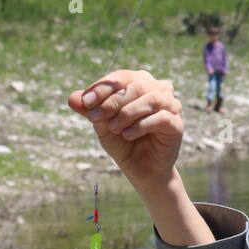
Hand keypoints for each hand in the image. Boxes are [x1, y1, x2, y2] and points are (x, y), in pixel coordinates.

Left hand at [68, 69, 182, 194]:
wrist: (140, 170)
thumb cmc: (122, 143)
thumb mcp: (101, 125)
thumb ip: (89, 110)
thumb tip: (71, 97)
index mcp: (139, 83)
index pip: (121, 77)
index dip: (102, 87)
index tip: (85, 101)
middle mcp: (158, 89)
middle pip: (136, 85)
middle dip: (112, 101)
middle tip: (95, 117)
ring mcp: (170, 106)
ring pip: (151, 98)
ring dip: (127, 112)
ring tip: (112, 128)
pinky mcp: (176, 124)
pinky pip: (161, 118)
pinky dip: (141, 125)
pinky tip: (127, 135)